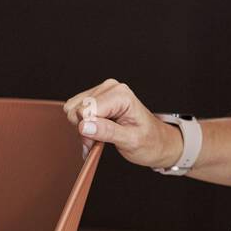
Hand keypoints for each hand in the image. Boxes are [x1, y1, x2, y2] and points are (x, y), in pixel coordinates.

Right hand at [63, 78, 181, 168]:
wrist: (158, 140)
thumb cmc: (150, 141)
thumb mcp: (131, 141)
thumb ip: (108, 132)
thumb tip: (85, 125)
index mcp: (121, 95)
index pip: (86, 110)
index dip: (88, 130)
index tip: (97, 142)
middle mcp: (111, 88)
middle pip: (77, 109)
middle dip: (84, 129)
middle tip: (99, 140)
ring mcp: (103, 91)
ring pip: (73, 110)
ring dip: (82, 127)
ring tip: (100, 135)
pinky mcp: (96, 97)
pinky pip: (75, 110)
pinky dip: (82, 124)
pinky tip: (96, 129)